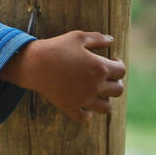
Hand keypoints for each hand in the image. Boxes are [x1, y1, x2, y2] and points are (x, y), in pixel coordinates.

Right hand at [1, 31, 125, 121]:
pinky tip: (85, 105)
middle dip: (116, 82)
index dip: (119, 64)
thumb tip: (111, 40)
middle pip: (118, 90)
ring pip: (105, 108)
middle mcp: (95, 86)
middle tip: (108, 77)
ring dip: (106, 100)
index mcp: (100, 67)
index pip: (121, 71)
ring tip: (99, 92)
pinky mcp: (70, 107)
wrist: (34, 64)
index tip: (113, 60)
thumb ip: (97, 38)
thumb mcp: (78, 37)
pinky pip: (84, 117)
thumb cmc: (56, 47)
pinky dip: (87, 114)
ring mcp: (83, 99)